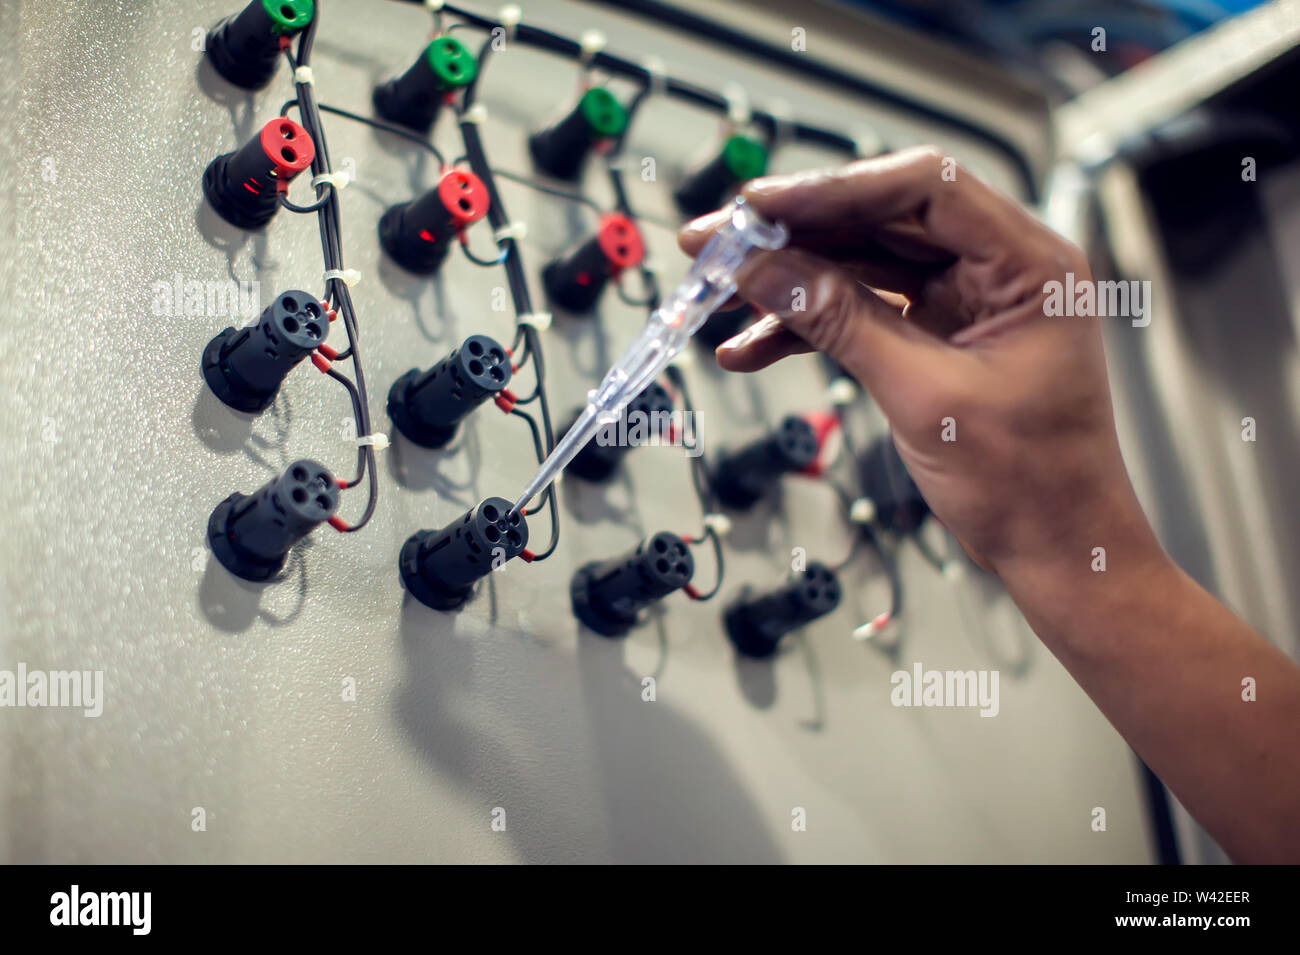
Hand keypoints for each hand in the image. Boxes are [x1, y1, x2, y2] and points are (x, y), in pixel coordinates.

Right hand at [679, 147, 1153, 576]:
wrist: (1056, 549)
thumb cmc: (1031, 482)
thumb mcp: (925, 396)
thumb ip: (842, 322)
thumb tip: (764, 271)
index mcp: (1027, 262)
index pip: (921, 188)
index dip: (831, 190)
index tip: (756, 208)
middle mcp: (998, 266)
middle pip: (879, 220)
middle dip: (792, 236)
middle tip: (716, 245)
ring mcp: (965, 299)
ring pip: (860, 264)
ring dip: (788, 283)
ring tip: (717, 300)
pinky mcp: (936, 333)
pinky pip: (861, 310)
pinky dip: (806, 328)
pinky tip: (751, 348)